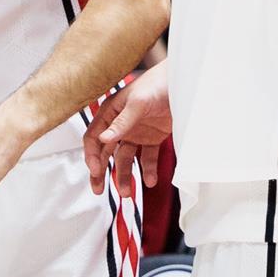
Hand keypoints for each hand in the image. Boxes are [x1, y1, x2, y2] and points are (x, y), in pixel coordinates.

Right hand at [82, 67, 171, 197]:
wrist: (185, 82)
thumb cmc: (158, 84)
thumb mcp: (138, 102)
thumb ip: (121, 122)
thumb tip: (102, 140)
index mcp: (111, 112)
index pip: (94, 137)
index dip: (92, 154)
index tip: (96, 170)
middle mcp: (120, 124)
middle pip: (105, 152)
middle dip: (101, 172)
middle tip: (99, 190)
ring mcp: (136, 133)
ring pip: (125, 159)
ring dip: (124, 176)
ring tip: (127, 194)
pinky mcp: (152, 139)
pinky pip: (147, 158)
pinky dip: (148, 170)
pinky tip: (151, 181)